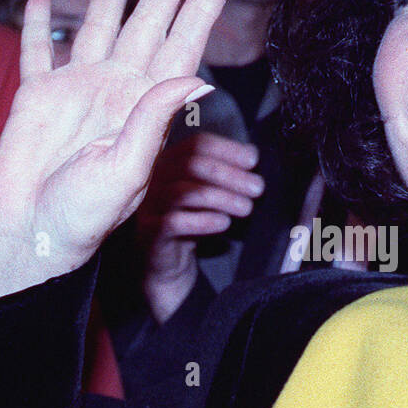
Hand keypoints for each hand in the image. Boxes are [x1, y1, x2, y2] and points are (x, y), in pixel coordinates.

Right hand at [0, 0, 229, 299]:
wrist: (34, 236)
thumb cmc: (84, 216)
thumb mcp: (128, 171)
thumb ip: (155, 119)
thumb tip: (198, 75)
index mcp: (144, 107)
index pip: (181, 47)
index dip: (200, 11)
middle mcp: (115, 90)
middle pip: (148, 23)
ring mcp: (76, 89)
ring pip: (100, 24)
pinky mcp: (36, 96)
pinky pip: (38, 51)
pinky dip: (38, 24)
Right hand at [134, 131, 263, 321]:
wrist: (168, 263)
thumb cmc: (191, 222)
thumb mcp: (209, 193)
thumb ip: (225, 173)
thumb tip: (251, 156)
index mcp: (169, 160)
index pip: (197, 144)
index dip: (228, 150)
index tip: (253, 160)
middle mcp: (155, 178)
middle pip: (192, 164)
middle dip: (231, 175)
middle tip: (257, 188)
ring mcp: (150, 204)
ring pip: (185, 192)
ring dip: (223, 198)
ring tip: (246, 208)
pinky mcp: (149, 231)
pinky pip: (174, 222)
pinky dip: (204, 221)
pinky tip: (224, 224)